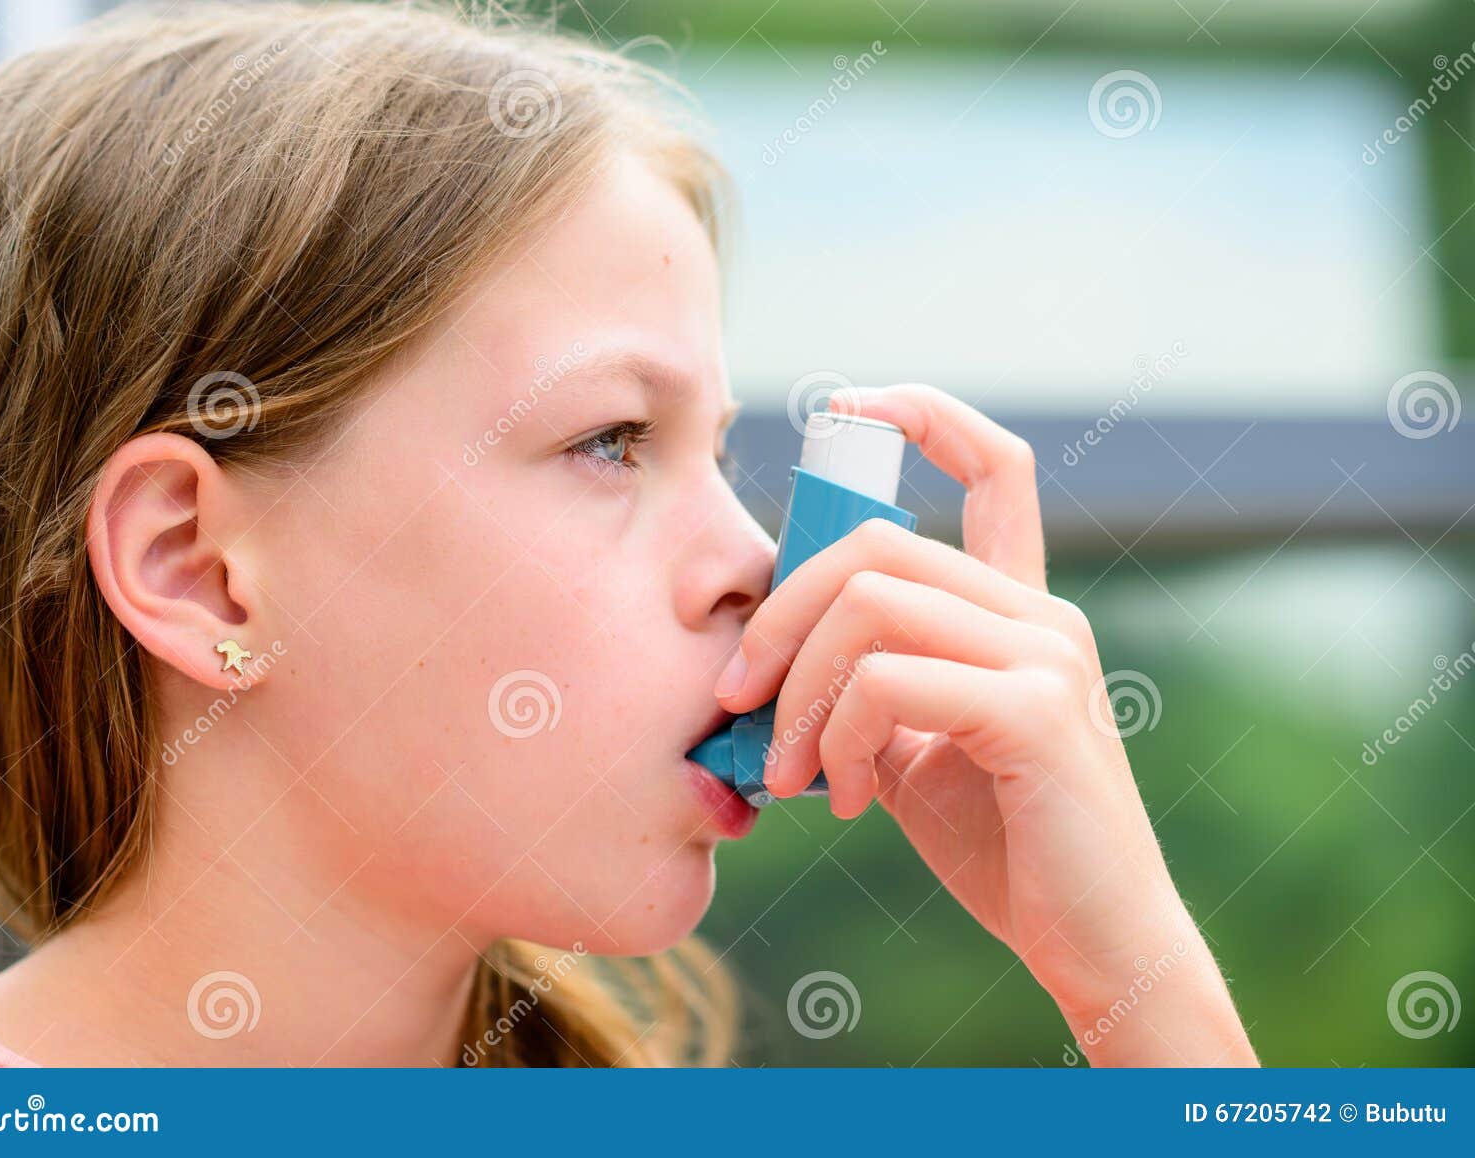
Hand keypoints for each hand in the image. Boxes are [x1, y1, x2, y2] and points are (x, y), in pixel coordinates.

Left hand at [717, 383, 1255, 1064]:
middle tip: (739, 698)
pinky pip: (887, 679)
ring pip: (869, 602)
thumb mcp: (914, 751)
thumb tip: (762, 662)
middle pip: (875, 542)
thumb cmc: (1003, 848)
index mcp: (1019, 611)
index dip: (923, 414)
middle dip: (779, 613)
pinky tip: (844, 799)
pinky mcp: (1035, 712)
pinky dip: (836, 736)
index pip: (997, 465)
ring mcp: (1045, 656)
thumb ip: (864, 690)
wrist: (1092, 944)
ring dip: (797, 691)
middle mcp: (1041, 615)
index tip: (844, 406)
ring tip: (790, 773)